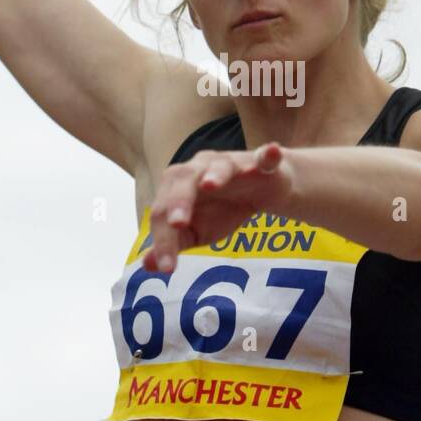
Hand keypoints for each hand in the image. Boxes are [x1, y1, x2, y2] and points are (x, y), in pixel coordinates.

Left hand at [143, 143, 295, 272]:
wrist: (262, 192)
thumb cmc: (222, 210)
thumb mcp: (198, 232)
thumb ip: (174, 244)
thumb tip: (147, 265)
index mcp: (178, 185)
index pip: (163, 210)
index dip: (164, 239)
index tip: (168, 268)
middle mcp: (200, 168)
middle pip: (183, 179)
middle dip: (179, 201)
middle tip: (178, 225)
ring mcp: (232, 163)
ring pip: (220, 165)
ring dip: (215, 174)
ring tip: (209, 185)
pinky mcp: (262, 164)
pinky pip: (265, 158)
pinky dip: (268, 155)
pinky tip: (273, 153)